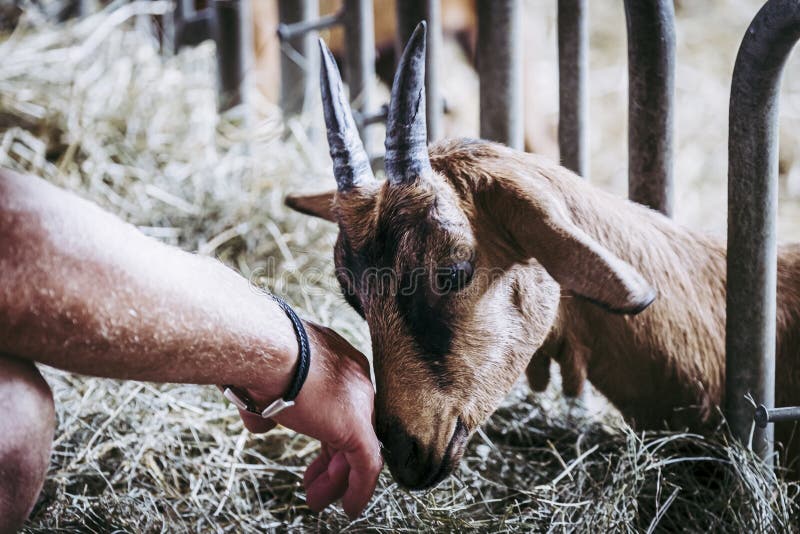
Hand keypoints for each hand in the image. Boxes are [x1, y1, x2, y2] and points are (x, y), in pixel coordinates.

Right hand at [238, 321, 381, 518]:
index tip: (314, 455)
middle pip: (351, 428)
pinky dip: (359, 489)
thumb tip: (260, 423)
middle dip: (331, 460)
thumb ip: (268, 404)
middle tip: (313, 484)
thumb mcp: (264, 379)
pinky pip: (366, 466)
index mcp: (336, 362)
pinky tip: (348, 507)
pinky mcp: (357, 426)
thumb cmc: (257, 353)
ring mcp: (359, 402)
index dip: (326, 435)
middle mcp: (355, 379)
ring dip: (338, 480)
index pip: (340, 406)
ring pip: (359, 450)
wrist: (265, 345)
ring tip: (316, 500)